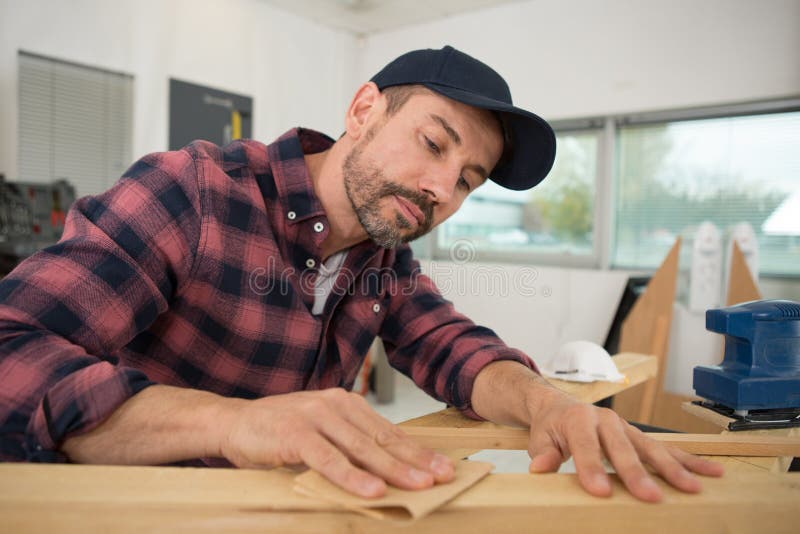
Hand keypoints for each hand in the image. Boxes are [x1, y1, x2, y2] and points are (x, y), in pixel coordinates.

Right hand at [219, 388, 454, 497]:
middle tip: (442, 477)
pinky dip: (351, 475)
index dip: (417, 450)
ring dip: (391, 469)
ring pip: (360, 448)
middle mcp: (335, 405)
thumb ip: (349, 446)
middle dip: (415, 460)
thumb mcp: (321, 435)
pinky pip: (328, 458)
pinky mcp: (295, 433)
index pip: (388, 431)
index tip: (443, 467)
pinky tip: (371, 489)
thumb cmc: (279, 433)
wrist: (232, 423)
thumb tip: (386, 472)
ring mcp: (315, 416)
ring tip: (417, 486)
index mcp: (346, 404)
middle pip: (382, 438)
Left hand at [526, 391, 724, 501]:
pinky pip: (665, 449)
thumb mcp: (540, 438)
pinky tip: (710, 472)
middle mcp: (606, 420)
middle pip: (623, 449)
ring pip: (651, 449)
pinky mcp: (638, 436)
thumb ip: (544, 453)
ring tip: (693, 487)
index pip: (585, 447)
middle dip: (637, 473)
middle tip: (651, 497)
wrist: (559, 406)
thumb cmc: (550, 427)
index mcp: (579, 419)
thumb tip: (539, 468)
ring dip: (673, 469)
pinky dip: (687, 461)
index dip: (591, 469)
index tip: (600, 492)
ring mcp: (626, 427)